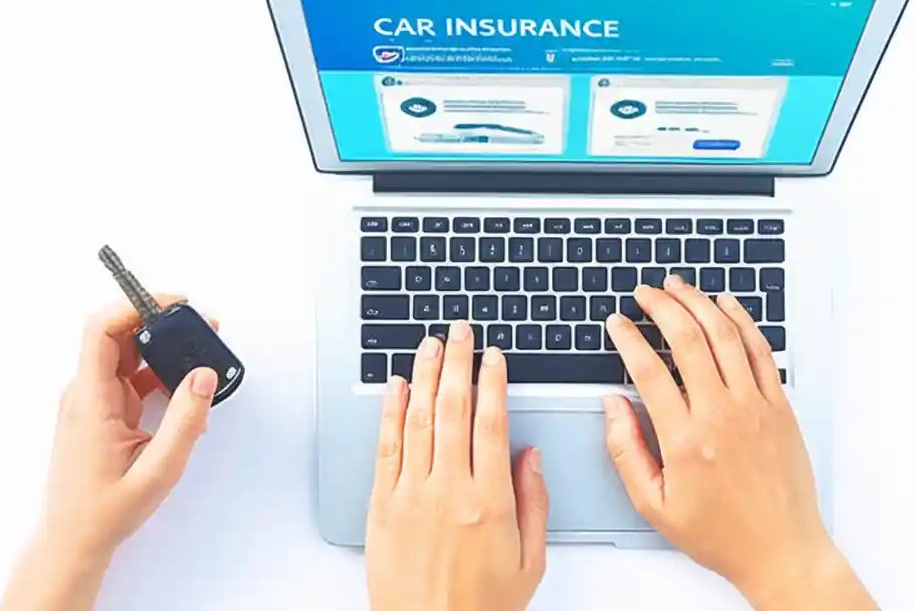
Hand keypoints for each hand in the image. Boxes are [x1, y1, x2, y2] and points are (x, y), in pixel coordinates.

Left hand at [1, 295, 220, 610]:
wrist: (74, 541)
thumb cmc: (107, 511)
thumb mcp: (158, 470)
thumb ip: (185, 420)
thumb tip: (203, 375)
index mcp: (91, 400)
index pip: (101, 331)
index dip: (136, 306)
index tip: (174, 303)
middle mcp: (87, 393)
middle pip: (118, 336)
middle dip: (160, 322)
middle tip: (201, 326)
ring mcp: (94, 402)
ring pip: (128, 355)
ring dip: (163, 349)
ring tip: (201, 354)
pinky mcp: (104, 412)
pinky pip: (132, 378)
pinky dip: (160, 375)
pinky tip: (186, 392)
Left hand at [365, 320, 547, 610]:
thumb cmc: (479, 608)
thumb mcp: (530, 561)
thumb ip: (534, 503)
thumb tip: (530, 455)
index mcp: (489, 502)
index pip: (492, 423)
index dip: (493, 383)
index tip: (495, 357)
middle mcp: (448, 491)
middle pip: (452, 409)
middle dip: (457, 363)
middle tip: (461, 332)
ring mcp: (410, 496)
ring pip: (417, 419)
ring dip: (423, 375)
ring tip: (430, 345)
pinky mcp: (381, 506)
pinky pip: (385, 448)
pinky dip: (390, 412)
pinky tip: (395, 387)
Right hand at [602, 278, 874, 610]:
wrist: (780, 550)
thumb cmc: (720, 533)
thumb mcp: (654, 505)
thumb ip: (625, 451)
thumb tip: (612, 406)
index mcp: (685, 440)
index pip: (648, 370)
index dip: (627, 338)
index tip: (616, 323)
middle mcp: (721, 415)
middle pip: (686, 339)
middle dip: (660, 306)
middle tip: (644, 293)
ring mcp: (754, 407)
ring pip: (724, 335)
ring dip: (698, 302)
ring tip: (679, 287)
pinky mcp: (779, 407)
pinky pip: (760, 351)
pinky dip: (742, 321)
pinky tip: (726, 306)